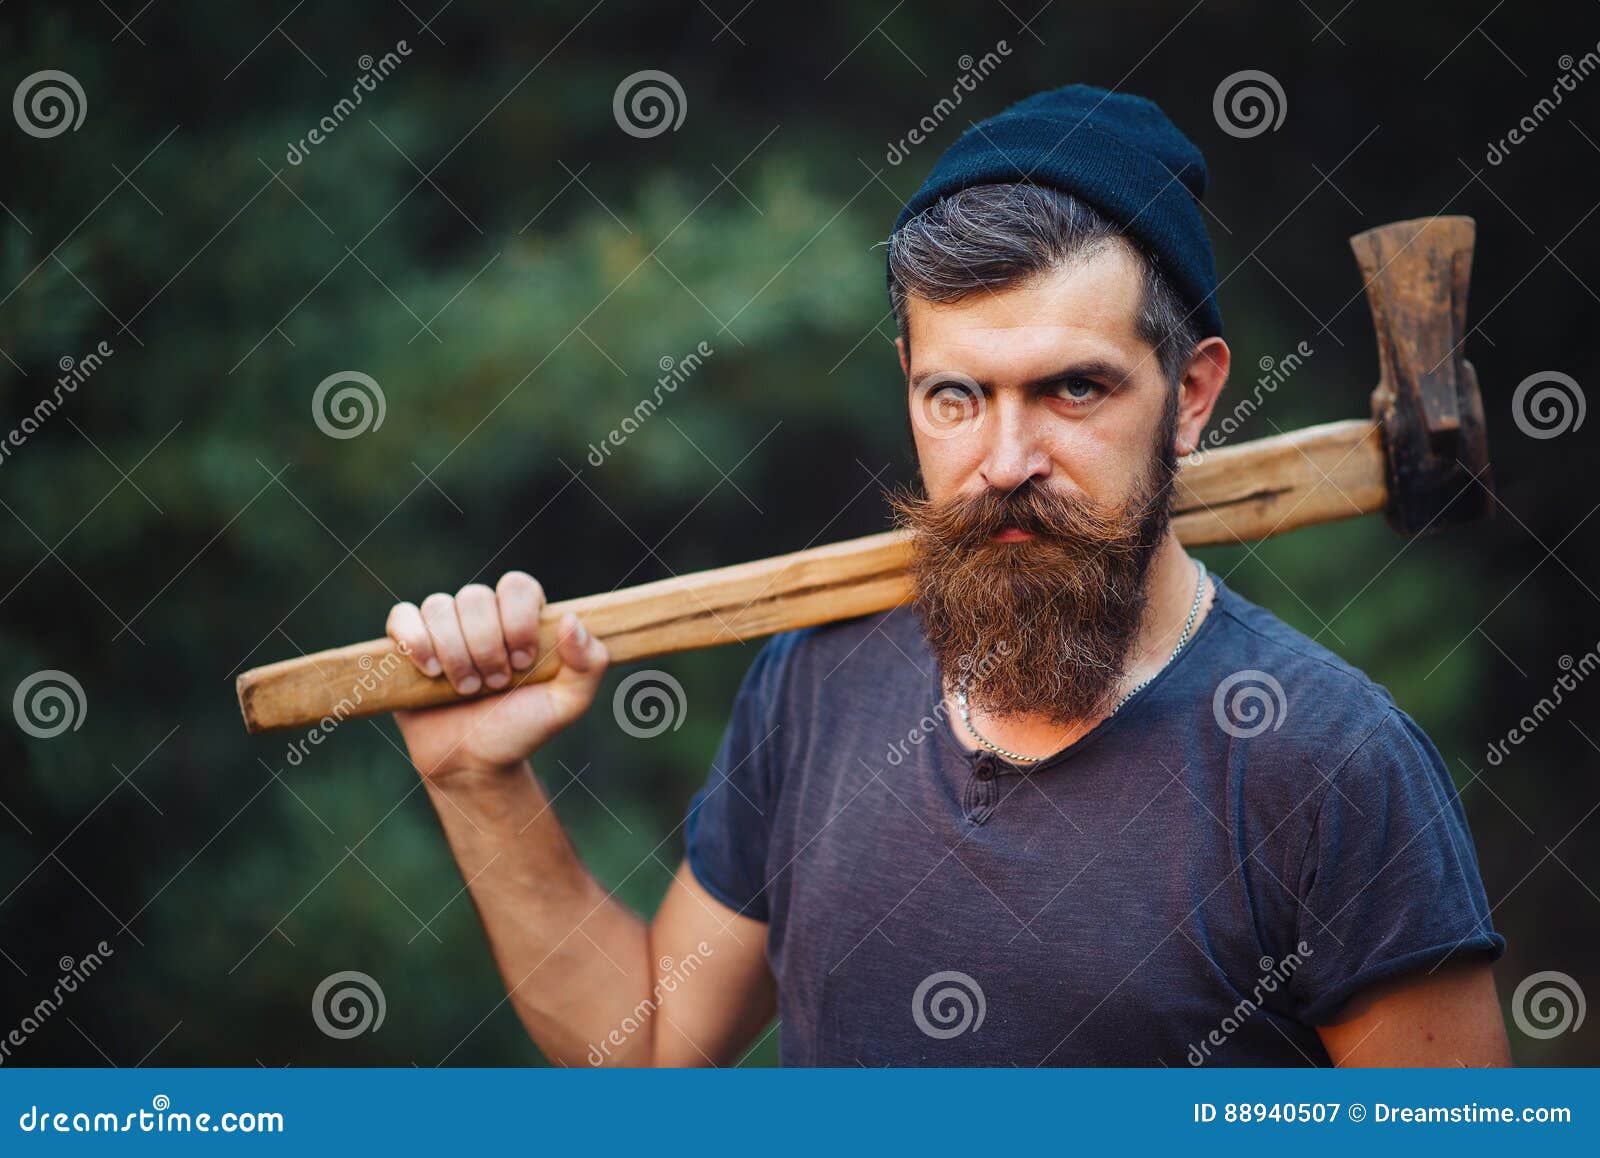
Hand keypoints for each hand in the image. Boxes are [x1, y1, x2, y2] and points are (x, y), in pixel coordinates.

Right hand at [385, 573, 608, 780]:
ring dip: (455, 652)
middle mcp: (482, 615)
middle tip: (495, 684)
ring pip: (440, 606)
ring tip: (466, 688)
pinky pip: (401, 616)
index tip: (522, 663)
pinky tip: (431, 671)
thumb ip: (589, 663)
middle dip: (485, 646)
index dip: (518, 620)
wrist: (475, 764)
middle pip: (475, 596)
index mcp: (521, 618)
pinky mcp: (407, 644)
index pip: (517, 586)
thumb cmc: (521, 729)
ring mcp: (442, 627)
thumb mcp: (567, 703)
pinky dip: (414, 640)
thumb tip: (571, 620)